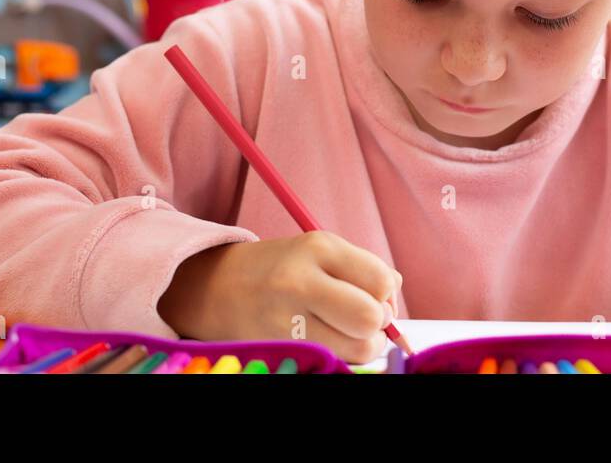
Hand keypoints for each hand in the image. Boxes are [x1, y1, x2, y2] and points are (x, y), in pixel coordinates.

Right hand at [158, 230, 402, 363]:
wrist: (216, 288)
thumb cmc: (282, 268)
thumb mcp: (320, 251)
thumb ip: (364, 268)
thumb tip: (394, 296)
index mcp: (318, 248)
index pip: (380, 281)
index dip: (386, 295)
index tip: (374, 296)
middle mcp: (300, 282)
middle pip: (370, 318)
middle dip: (378, 324)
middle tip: (363, 319)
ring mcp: (286, 320)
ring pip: (357, 349)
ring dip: (362, 345)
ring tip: (344, 332)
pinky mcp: (279, 349)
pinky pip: (333, 361)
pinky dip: (339, 356)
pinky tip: (325, 341)